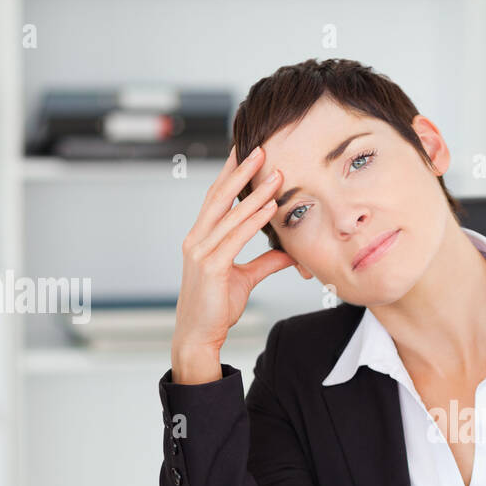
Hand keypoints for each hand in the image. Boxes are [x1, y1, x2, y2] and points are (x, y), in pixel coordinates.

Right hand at [171, 144, 296, 381]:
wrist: (199, 337)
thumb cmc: (216, 308)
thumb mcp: (244, 279)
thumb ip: (265, 262)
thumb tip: (288, 251)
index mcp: (201, 238)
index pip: (217, 198)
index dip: (231, 174)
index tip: (246, 152)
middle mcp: (197, 240)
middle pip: (220, 196)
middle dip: (240, 171)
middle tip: (261, 148)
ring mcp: (201, 252)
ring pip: (231, 215)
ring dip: (255, 193)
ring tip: (276, 174)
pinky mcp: (211, 267)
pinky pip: (236, 238)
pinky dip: (254, 220)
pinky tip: (271, 207)